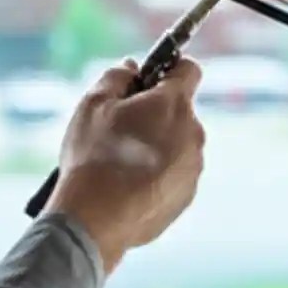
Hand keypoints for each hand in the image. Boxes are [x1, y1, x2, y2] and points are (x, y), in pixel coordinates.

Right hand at [45, 57, 205, 273]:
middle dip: (156, 113)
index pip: (189, 69)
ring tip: (121, 162)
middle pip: (179, 111)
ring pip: (178, 144)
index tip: (147, 80)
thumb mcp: (93, 104)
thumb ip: (117, 76)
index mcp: (174, 104)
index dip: (168, 69)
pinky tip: (129, 185)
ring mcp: (193, 168)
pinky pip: (175, 174)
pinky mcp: (187, 196)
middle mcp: (193, 134)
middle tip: (121, 126)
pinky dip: (158, 174)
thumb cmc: (93, 156)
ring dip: (158, 145)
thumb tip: (131, 68)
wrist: (95, 219)